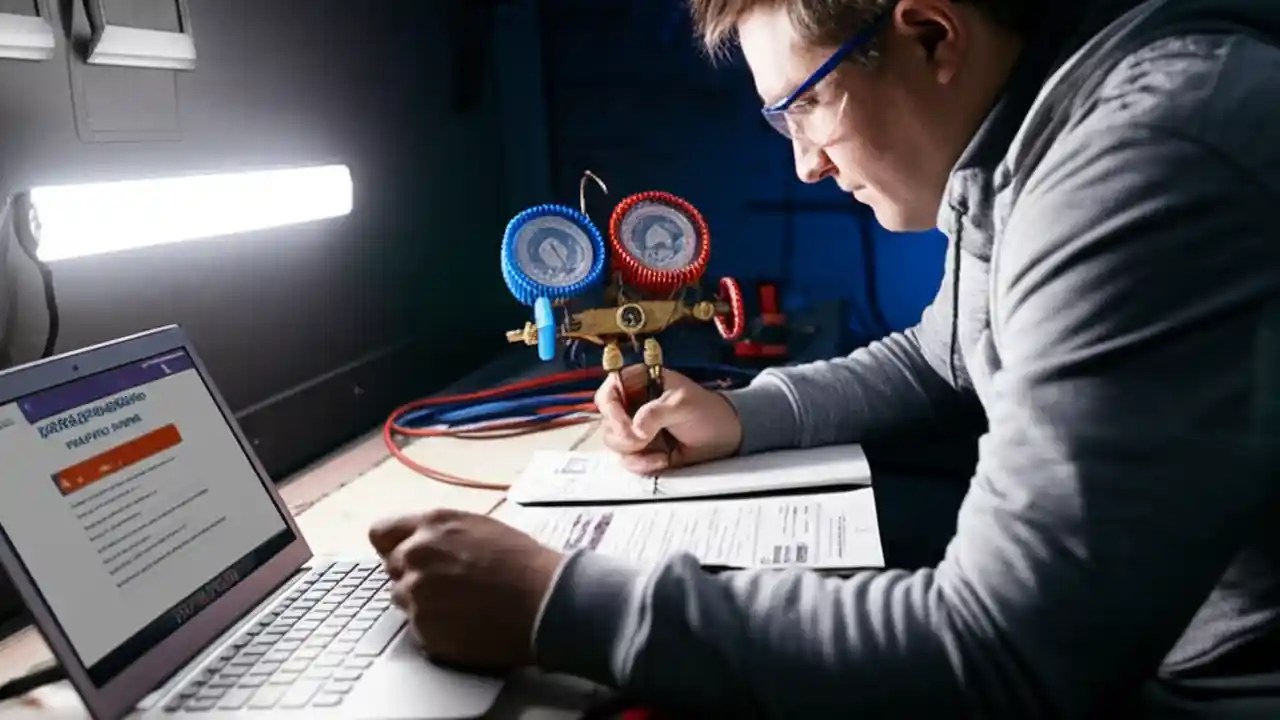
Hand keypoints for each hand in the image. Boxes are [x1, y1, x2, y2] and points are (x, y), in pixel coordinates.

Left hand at [368, 509, 562, 670]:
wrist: (545, 601)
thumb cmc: (523, 564)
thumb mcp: (479, 527)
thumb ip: (441, 534)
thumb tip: (422, 543)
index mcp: (431, 525)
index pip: (381, 532)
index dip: (392, 546)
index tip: (402, 555)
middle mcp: (416, 555)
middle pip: (392, 569)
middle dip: (414, 575)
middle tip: (447, 585)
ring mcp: (416, 594)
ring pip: (403, 599)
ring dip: (424, 603)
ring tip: (462, 605)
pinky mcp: (423, 628)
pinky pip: (418, 629)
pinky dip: (436, 628)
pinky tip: (465, 622)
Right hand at [595, 366, 742, 474]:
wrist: (724, 438)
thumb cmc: (706, 411)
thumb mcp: (684, 404)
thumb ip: (657, 413)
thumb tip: (636, 429)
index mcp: (638, 383)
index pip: (607, 394)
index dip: (611, 411)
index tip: (626, 425)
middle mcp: (631, 406)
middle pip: (607, 423)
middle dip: (624, 437)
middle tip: (643, 440)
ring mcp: (634, 430)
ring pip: (614, 445)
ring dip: (634, 453)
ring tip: (659, 451)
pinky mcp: (641, 451)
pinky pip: (627, 461)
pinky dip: (642, 464)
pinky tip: (662, 459)